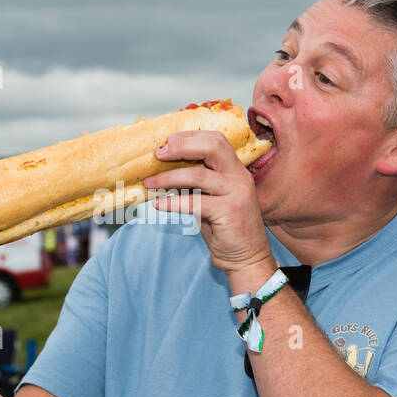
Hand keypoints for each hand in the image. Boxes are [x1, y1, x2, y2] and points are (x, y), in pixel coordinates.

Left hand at [144, 131, 270, 275]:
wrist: (246, 259)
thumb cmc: (226, 229)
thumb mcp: (211, 199)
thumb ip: (196, 184)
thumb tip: (164, 171)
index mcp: (236, 170)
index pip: (215, 140)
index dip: (190, 137)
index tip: (167, 141)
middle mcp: (239, 177)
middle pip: (211, 147)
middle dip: (181, 146)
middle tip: (158, 154)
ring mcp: (237, 193)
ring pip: (198, 175)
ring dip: (168, 177)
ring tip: (150, 183)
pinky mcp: (229, 212)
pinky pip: (195, 202)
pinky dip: (173, 202)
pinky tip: (159, 204)